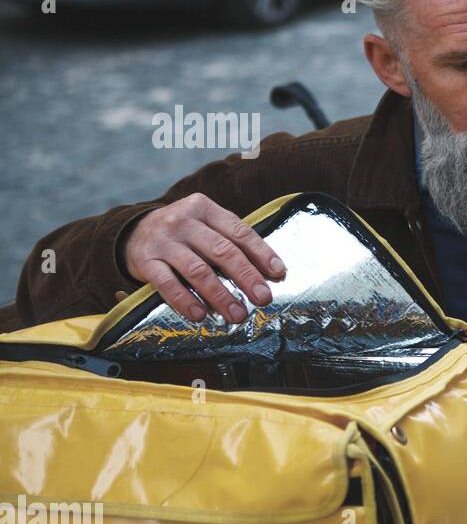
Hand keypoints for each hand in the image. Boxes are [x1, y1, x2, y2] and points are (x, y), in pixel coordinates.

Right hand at [122, 193, 283, 322]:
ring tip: (237, 314)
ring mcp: (163, 240)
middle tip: (263, 298)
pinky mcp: (145, 260)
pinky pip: (166, 283)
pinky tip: (199, 315)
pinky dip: (184, 300)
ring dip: (219, 295)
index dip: (261, 253)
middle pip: (221, 250)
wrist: (131, 233)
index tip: (278, 272)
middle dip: (246, 276)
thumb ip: (231, 241)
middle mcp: (183, 221)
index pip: (239, 231)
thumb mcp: (205, 226)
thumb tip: (269, 271)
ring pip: (197, 269)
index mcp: (204, 208)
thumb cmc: (182, 234)